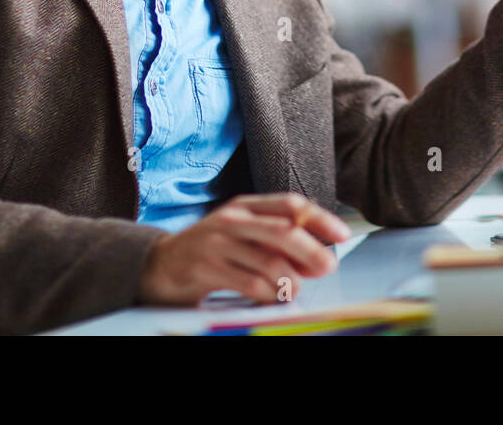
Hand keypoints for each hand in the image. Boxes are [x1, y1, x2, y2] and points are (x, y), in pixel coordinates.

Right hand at [137, 193, 351, 305]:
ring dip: (290, 279)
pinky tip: (273, 297)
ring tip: (294, 288)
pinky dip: (268, 293)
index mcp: (246, 205)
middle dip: (311, 250)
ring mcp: (216, 242)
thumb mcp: (243, 234)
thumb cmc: (212, 250)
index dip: (320, 218)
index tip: (343, 235)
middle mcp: (232, 218)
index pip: (290, 204)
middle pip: (282, 230)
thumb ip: (276, 241)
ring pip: (268, 260)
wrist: (159, 265)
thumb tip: (318, 257)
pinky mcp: (205, 267)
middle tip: (328, 266)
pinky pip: (249, 283)